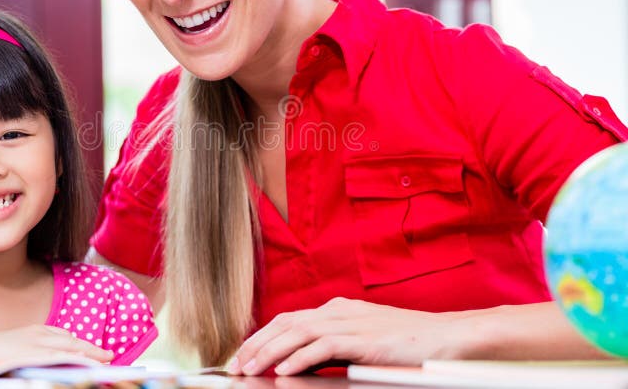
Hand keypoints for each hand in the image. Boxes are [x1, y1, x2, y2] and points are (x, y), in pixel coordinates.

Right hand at [0, 325, 114, 363]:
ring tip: (103, 361)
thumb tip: (65, 345)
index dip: (86, 346)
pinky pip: (53, 357)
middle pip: (72, 342)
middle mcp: (39, 336)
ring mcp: (34, 345)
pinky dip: (69, 358)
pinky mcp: (28, 354)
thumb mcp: (23, 341)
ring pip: (67, 349)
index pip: (68, 338)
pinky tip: (81, 362)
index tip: (101, 354)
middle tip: (110, 357)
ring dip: (86, 355)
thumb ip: (43, 342)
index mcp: (38, 331)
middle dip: (92, 350)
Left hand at [227, 297, 460, 375]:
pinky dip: (300, 359)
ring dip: (270, 352)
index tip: (243, 355)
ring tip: (250, 369)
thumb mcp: (361, 343)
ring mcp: (351, 323)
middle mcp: (338, 311)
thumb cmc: (407, 344)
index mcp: (336, 309)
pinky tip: (284, 372)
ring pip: (298, 333)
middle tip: (235, 364)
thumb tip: (298, 364)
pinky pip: (323, 347)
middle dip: (256, 344)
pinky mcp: (364, 340)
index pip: (289, 320)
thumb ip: (330, 349)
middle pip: (286, 323)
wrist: (447, 337)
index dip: (262, 336)